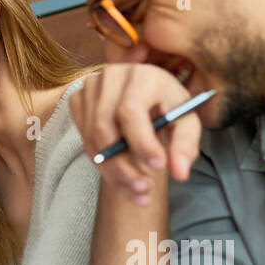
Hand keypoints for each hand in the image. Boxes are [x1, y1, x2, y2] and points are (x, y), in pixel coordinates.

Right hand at [69, 63, 200, 204]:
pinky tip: (122, 177)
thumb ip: (185, 146)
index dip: (141, 142)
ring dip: (113, 172)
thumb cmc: (168, 106)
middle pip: (104, 128)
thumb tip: (179, 173)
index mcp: (141, 74)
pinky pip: (85, 141)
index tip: (159, 166)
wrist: (148, 94)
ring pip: (92, 140)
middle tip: (144, 189)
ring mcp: (89, 88)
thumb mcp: (186, 122)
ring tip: (137, 190)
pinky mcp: (78, 100)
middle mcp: (110, 76)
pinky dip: (102, 166)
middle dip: (123, 166)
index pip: (130, 111)